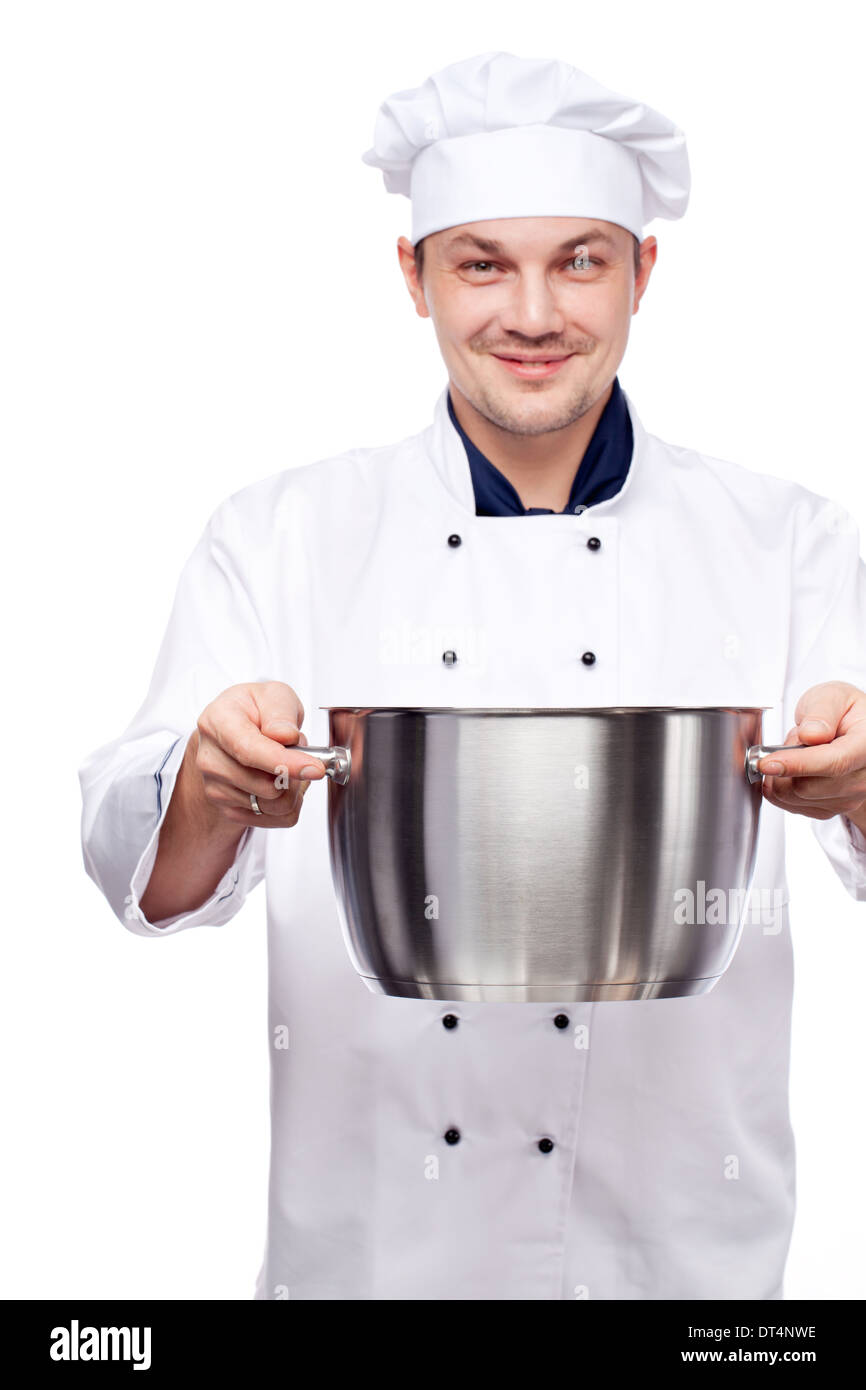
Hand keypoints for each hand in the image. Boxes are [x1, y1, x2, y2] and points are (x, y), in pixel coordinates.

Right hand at [193, 680, 325, 829]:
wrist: (234, 731)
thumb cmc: (254, 712)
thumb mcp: (273, 695)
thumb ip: (281, 712)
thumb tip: (285, 736)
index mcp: (217, 722)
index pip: (248, 750)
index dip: (284, 763)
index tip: (315, 768)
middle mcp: (210, 758)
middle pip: (264, 786)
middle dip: (295, 772)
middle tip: (298, 751)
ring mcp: (216, 787)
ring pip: (273, 805)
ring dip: (293, 788)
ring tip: (287, 764)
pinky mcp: (229, 809)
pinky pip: (276, 819)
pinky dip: (289, 803)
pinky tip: (281, 781)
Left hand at [758, 681, 865, 830]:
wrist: (851, 731)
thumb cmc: (843, 713)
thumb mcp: (832, 696)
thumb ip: (822, 711)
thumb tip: (812, 734)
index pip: (834, 763)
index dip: (798, 765)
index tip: (768, 762)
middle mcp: (863, 778)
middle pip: (808, 787)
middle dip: (785, 763)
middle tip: (795, 739)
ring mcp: (849, 798)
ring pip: (795, 798)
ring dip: (783, 773)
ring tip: (799, 752)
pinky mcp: (831, 810)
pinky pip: (791, 805)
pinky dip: (781, 786)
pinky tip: (796, 768)